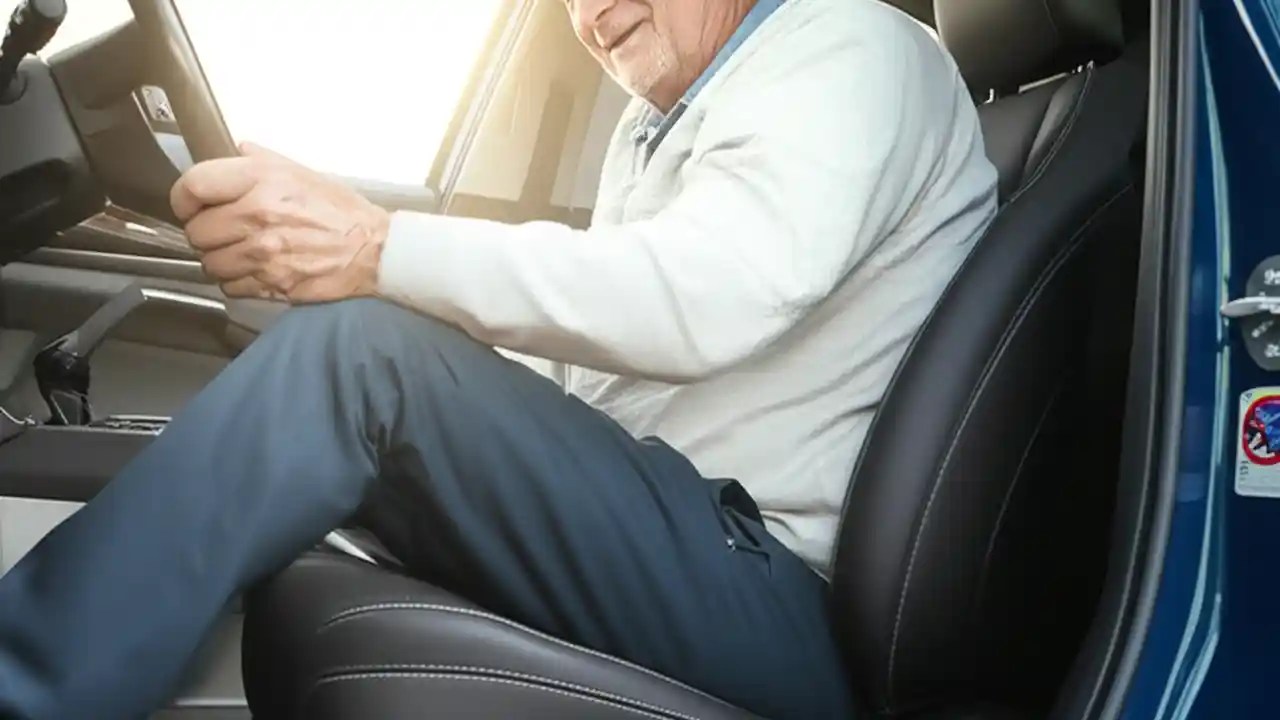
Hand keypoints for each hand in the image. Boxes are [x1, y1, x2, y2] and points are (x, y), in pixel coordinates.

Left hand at [171, 142, 390, 302]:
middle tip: (224, 232)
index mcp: (261, 180)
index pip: (194, 185)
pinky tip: (254, 271)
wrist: (374, 251)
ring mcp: (263, 253)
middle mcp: (257, 215)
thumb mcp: (304, 173)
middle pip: (196, 230)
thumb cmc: (342, 212)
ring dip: (220, 260)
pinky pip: (230, 286)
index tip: (189, 204)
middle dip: (206, 232)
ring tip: (240, 253)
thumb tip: (237, 151)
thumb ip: (263, 161)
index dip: (183, 197)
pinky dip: (236, 282)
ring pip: (210, 263)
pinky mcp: (271, 283)